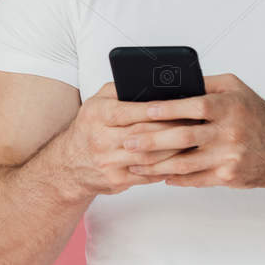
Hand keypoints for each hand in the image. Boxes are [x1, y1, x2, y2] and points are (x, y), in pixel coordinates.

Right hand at [55, 81, 203, 196]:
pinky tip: (180, 161)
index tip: (179, 105)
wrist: (70, 164)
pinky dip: (166, 168)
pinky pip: (147, 175)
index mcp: (97, 114)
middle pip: (143, 134)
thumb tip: (153, 83)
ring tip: (193, 142)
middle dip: (172, 128)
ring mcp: (108, 162)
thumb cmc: (90, 127)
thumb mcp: (97, 101)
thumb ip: (121, 90)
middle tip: (195, 123)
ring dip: (174, 150)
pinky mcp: (116, 180)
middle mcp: (100, 139)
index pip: (130, 110)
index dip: (157, 109)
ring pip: (149, 157)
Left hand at [125, 72, 264, 188]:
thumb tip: (172, 81)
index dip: (167, 109)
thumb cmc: (256, 116)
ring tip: (135, 164)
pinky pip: (195, 179)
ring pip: (185, 163)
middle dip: (151, 140)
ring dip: (156, 165)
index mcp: (229, 106)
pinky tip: (158, 176)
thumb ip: (205, 84)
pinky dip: (174, 178)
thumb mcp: (236, 90)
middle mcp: (230, 132)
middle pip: (183, 137)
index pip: (193, 106)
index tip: (143, 110)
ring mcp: (229, 156)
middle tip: (127, 142)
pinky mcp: (228, 176)